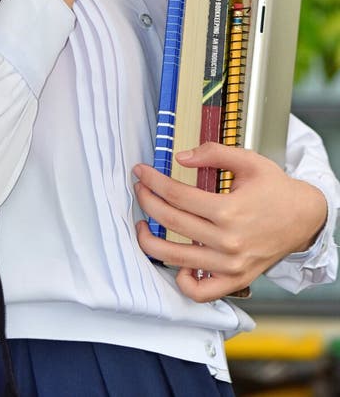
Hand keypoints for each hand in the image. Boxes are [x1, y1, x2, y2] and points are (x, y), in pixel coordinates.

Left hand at [134, 142, 327, 301]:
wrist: (305, 217)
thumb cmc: (276, 189)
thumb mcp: (248, 161)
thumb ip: (213, 153)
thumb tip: (180, 157)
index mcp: (229, 210)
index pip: (176, 195)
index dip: (153, 181)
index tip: (141, 171)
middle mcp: (228, 241)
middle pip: (171, 221)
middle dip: (146, 201)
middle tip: (139, 188)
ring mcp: (230, 265)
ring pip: (176, 258)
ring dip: (149, 240)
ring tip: (142, 224)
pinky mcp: (236, 279)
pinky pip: (201, 292)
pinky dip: (182, 281)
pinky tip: (175, 262)